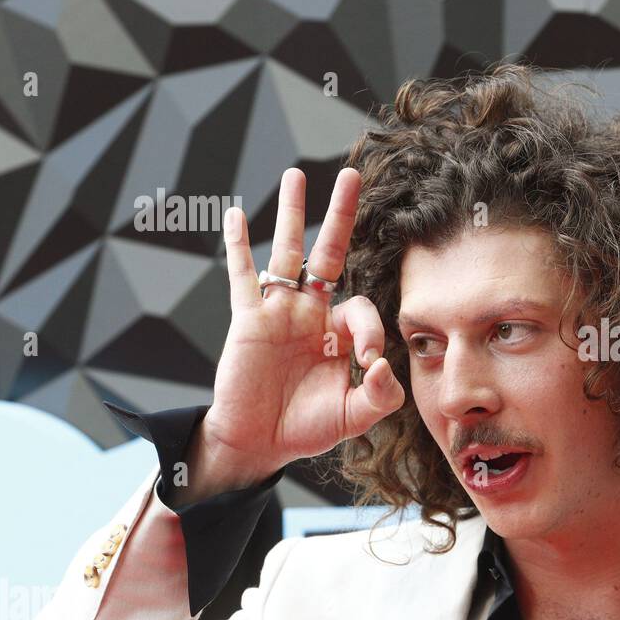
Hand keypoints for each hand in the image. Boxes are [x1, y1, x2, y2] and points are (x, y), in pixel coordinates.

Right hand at [183, 167, 404, 498]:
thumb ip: (380, 395)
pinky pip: (243, 277)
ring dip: (293, 214)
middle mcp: (310, 314)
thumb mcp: (355, 415)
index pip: (361, 310)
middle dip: (341, 216)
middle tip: (351, 176)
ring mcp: (278, 313)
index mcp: (339, 333)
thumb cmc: (306, 427)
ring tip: (296, 175)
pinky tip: (237, 215)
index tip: (367, 363)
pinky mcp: (248, 320)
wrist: (259, 444)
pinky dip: (239, 247)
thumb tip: (381, 367)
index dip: (371, 331)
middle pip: (328, 254)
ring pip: (287, 254)